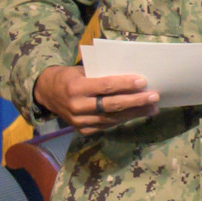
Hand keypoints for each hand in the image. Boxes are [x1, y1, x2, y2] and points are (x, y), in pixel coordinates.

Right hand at [37, 64, 155, 131]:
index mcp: (76, 87)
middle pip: (112, 105)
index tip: (143, 81)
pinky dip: (124, 119)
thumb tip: (131, 75)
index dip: (125, 84)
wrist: (47, 93)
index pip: (105, 86)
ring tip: (152, 107)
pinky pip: (108, 125)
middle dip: (136, 101)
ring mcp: (80, 121)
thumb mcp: (81, 70)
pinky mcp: (83, 130)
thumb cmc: (70, 76)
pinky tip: (138, 114)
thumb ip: (101, 75)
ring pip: (112, 118)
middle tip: (154, 96)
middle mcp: (77, 106)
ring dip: (135, 113)